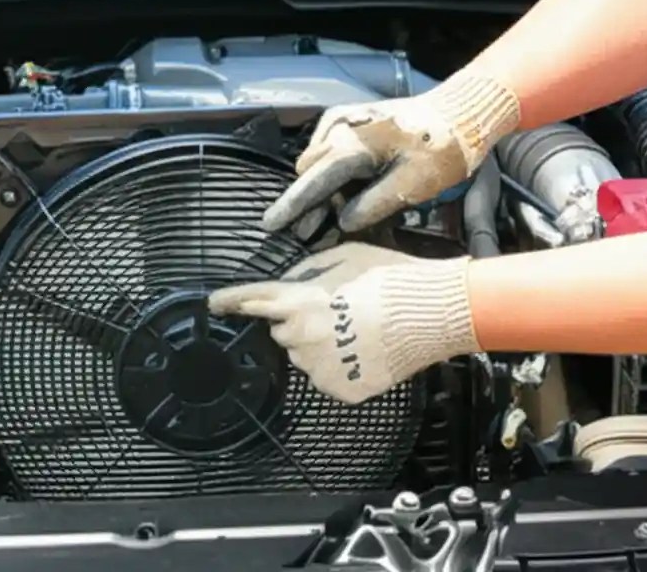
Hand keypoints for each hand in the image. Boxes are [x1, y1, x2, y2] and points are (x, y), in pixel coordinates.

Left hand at [209, 243, 479, 403]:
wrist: (432, 312)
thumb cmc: (389, 278)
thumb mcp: (342, 257)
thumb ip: (306, 272)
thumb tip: (291, 284)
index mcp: (297, 302)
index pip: (252, 301)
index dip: (231, 301)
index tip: (214, 305)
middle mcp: (301, 339)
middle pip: (283, 332)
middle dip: (299, 322)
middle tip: (336, 311)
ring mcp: (321, 369)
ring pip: (307, 357)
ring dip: (322, 346)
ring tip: (359, 330)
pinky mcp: (342, 389)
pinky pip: (331, 378)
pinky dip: (343, 368)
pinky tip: (367, 351)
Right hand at [262, 75, 519, 232]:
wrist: (461, 111)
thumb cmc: (442, 148)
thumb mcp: (413, 184)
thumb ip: (373, 206)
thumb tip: (343, 222)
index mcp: (354, 145)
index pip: (313, 181)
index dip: (292, 206)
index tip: (269, 225)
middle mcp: (340, 128)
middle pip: (309, 173)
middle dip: (310, 203)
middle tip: (315, 233)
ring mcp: (343, 120)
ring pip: (318, 163)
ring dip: (324, 190)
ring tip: (335, 219)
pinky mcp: (352, 120)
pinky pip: (330, 152)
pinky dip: (335, 174)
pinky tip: (353, 191)